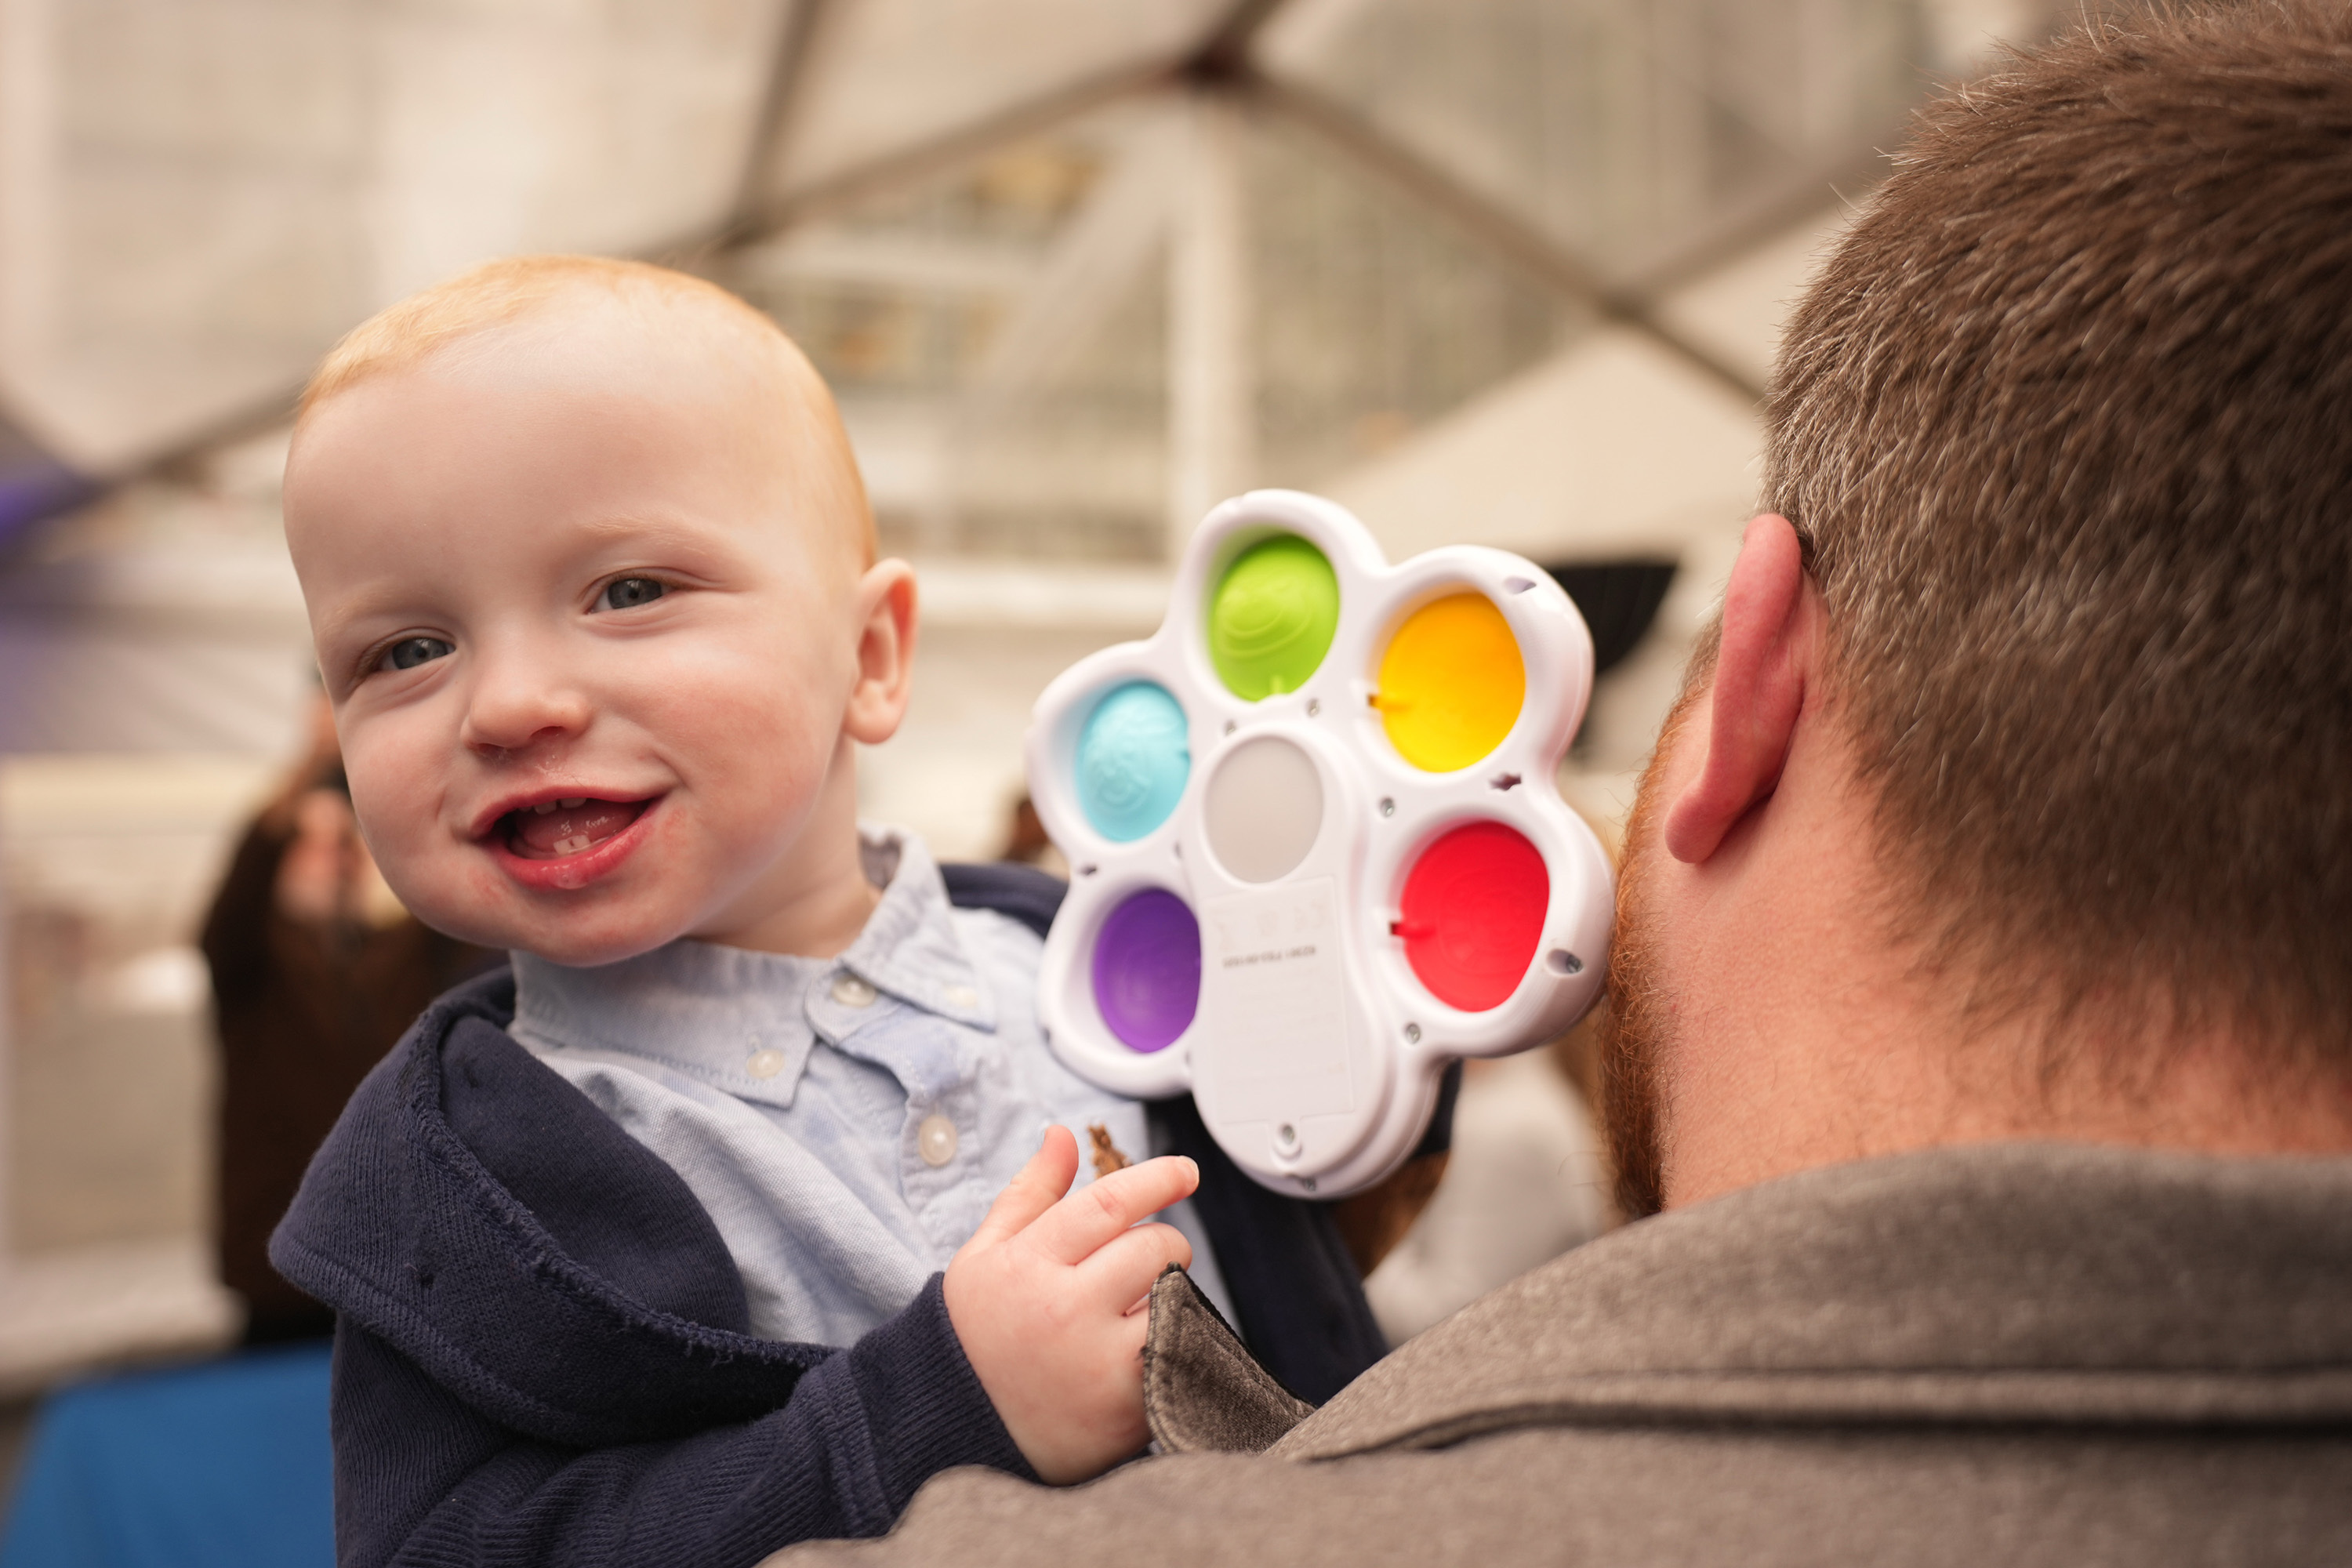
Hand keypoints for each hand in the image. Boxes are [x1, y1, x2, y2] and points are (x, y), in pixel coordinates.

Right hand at [943, 1126, 1198, 1483]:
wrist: (959, 1432)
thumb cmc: (976, 1336)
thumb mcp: (985, 1256)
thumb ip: (1030, 1193)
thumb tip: (1063, 1135)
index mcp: (1028, 1264)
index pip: (1110, 1202)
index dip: (1157, 1177)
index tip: (1185, 1170)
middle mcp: (1065, 1310)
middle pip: (1154, 1247)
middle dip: (1164, 1242)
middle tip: (1143, 1261)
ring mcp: (1100, 1363)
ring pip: (1177, 1298)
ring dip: (1172, 1294)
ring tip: (1137, 1308)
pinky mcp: (1129, 1408)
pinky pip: (1182, 1353)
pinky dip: (1177, 1341)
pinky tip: (1144, 1348)